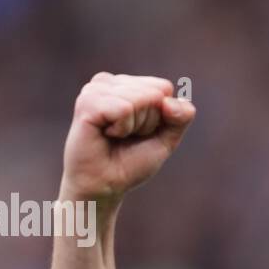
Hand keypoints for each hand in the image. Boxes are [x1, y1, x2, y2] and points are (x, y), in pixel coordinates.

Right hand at [59, 73, 195, 204]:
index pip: (164, 88)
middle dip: (148, 121)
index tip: (140, 132)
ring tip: (115, 136)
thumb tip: (170, 101)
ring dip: (134, 126)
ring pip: (140, 98)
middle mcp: (109, 83)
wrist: (106, 185)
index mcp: (126, 85)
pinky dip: (122, 128)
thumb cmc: (131, 162)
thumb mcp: (166, 139)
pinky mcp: (87, 102)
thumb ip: (181, 117)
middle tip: (126, 136)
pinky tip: (106, 134)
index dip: (161, 117)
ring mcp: (95, 90)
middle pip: (155, 92)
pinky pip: (124, 109)